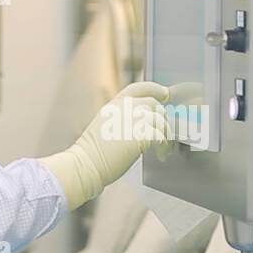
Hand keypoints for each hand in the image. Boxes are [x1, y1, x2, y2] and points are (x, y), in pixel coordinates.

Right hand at [40, 82, 171, 209]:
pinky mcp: (141, 135)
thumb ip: (122, 118)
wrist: (87, 164)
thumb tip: (140, 122)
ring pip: (160, 120)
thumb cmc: (93, 152)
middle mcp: (125, 108)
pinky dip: (164, 146)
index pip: (139, 88)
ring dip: (165, 134)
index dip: (154, 89)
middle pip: (153, 104)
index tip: (165, 94)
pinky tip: (161, 153)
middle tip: (164, 131)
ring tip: (163, 147)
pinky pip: (161, 136)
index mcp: (114, 104)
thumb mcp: (105, 125)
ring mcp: (133, 120)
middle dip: (162, 117)